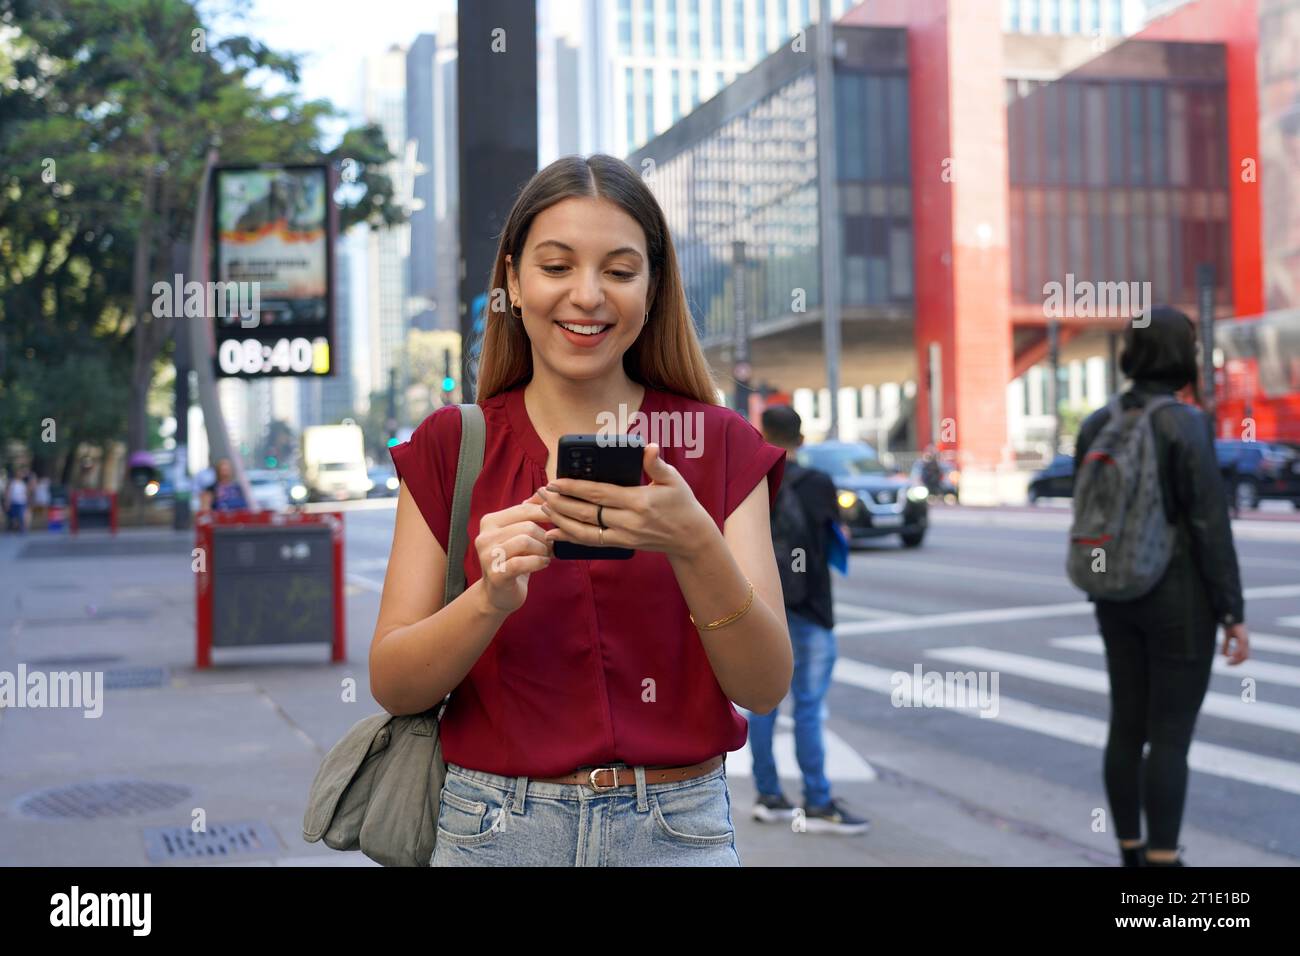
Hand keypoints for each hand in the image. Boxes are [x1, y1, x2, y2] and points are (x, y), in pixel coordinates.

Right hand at [474, 492, 553, 614]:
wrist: (498, 594)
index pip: (524, 509)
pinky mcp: (496, 574)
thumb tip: (544, 492)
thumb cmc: (512, 560)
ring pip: (525, 541)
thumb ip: (528, 514)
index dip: (546, 514)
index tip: (560, 521)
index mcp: (490, 522)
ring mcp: (488, 556)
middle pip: (527, 526)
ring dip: (543, 550)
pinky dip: (538, 562)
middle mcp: (485, 537)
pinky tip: (542, 564)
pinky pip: (523, 562)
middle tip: (551, 546)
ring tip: (546, 555)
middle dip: (545, 537)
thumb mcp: (518, 534)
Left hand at [536, 443, 712, 558]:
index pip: (600, 494)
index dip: (575, 488)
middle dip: (560, 503)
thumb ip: (657, 465)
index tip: (556, 481)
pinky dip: (570, 538)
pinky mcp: (622, 544)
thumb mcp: (674, 481)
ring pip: (584, 531)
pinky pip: (591, 542)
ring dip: (560, 520)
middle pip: (586, 512)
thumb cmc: (682, 504)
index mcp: (638, 501)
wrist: (690, 538)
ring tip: (543, 508)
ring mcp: (624, 536)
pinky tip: (554, 533)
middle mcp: (628, 521)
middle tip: (541, 492)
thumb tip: (649, 447)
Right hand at [1221, 622, 1248, 664]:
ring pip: (1244, 655)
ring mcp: (1245, 640)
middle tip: (1227, 664)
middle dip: (1237, 663)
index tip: (1228, 663)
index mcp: (1244, 643)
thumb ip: (1226, 646)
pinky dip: (1235, 653)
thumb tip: (1224, 656)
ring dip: (1236, 660)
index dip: (1237, 662)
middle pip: (1245, 657)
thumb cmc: (1230, 625)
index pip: (1244, 656)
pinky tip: (1230, 656)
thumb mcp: (1227, 637)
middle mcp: (1246, 643)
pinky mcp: (1242, 638)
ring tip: (1228, 662)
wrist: (1232, 614)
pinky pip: (1240, 648)